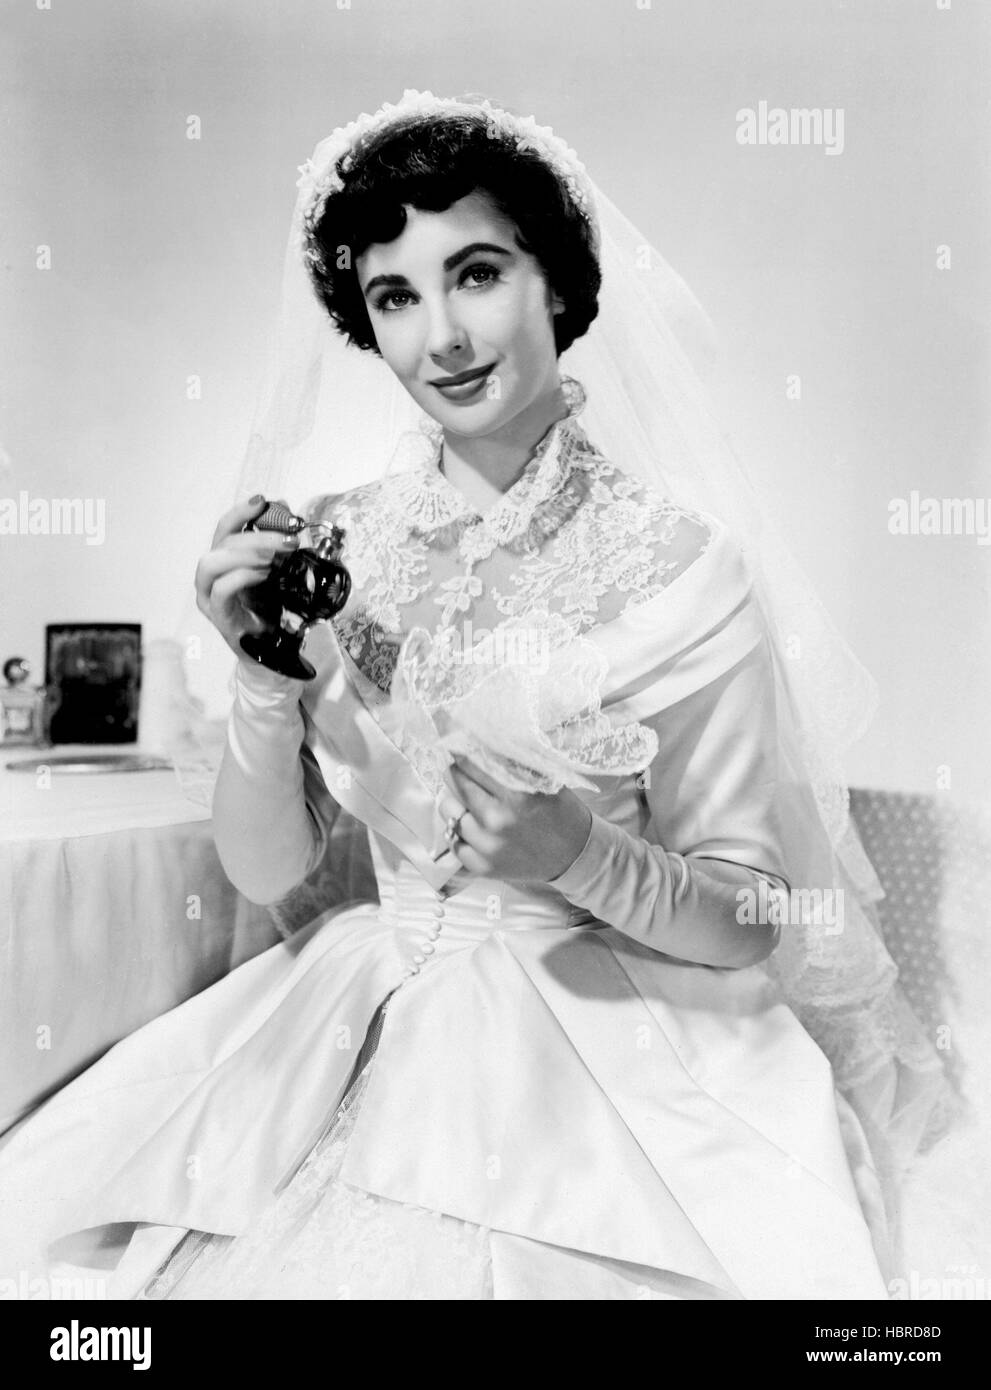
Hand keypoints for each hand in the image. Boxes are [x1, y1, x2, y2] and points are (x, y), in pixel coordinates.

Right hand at [194, 496, 300, 660]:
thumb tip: (283, 509)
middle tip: (287, 539)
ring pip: (213, 563)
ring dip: (247, 553)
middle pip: (222, 543)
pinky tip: (264, 574)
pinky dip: (243, 576)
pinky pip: (221, 590)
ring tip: (275, 557)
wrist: (273, 648)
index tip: (263, 502)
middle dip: (257, 536)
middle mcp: (210, 577)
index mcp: (224, 561)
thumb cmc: (268, 608)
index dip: (240, 512)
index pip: (224, 529)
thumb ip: (276, 542)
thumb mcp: (277, 570)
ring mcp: (209, 597)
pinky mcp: (218, 617)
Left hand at [437, 754, 592, 882]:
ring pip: (448, 812)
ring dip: (454, 801)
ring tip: (464, 798)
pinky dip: (457, 831)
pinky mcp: (482, 867)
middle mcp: (496, 821)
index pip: (471, 765)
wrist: (576, 856)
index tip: (457, 747)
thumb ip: (514, 765)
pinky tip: (470, 824)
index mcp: (515, 796)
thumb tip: (482, 742)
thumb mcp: (545, 780)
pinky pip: (453, 842)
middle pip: (454, 785)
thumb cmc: (562, 813)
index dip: (461, 753)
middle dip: (455, 774)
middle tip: (459, 769)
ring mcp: (487, 847)